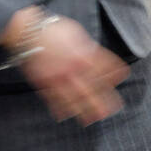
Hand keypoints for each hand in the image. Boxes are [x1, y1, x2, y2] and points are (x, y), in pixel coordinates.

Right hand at [9, 15, 129, 124]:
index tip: (121, 79)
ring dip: (83, 111)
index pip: (105, 67)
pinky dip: (59, 109)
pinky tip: (65, 116)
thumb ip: (87, 47)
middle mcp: (73, 68)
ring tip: (90, 121)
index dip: (114, 74)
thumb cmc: (53, 30)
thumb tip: (96, 55)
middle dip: (102, 102)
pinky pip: (53, 99)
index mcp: (84, 54)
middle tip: (110, 112)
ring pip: (74, 98)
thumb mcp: (76, 33)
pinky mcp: (44, 82)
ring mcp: (58, 77)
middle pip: (92, 89)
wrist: (29, 31)